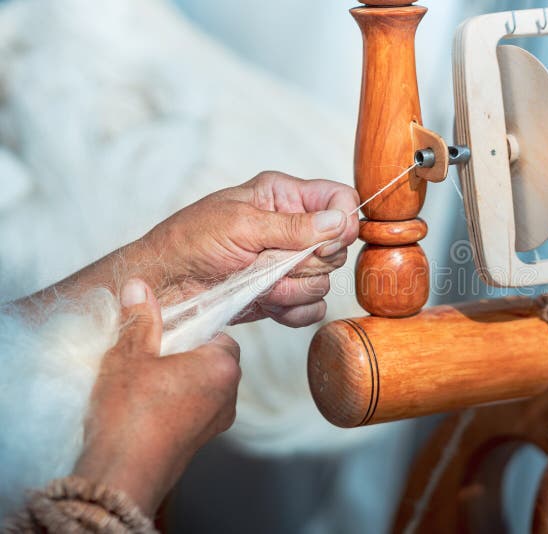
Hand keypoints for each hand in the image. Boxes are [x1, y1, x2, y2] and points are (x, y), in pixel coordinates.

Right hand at [73, 279, 241, 514]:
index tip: (164, 331)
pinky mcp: (201, 440)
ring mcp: (218, 421)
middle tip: (150, 354)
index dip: (191, 329)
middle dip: (184, 353)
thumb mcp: (131, 354)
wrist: (123, 473)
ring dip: (178, 379)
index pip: (219, 333)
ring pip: (203, 385)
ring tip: (144, 380)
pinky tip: (145, 404)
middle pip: (212, 359)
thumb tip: (140, 287)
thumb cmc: (130, 412)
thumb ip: (141, 319)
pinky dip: (175, 402)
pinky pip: (194, 409)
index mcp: (223, 366)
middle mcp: (229, 394)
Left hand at [143, 171, 359, 326]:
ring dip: (292, 288)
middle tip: (270, 260)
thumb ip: (293, 226)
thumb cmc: (189, 241)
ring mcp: (289, 265)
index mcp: (284, 197)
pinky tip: (269, 303)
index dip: (342, 220)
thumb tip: (338, 220)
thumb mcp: (240, 224)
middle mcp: (293, 229)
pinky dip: (294, 311)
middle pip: (337, 248)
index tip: (326, 240)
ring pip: (325, 281)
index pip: (338, 199)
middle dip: (306, 261)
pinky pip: (313, 308)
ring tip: (257, 282)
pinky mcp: (285, 297)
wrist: (164, 286)